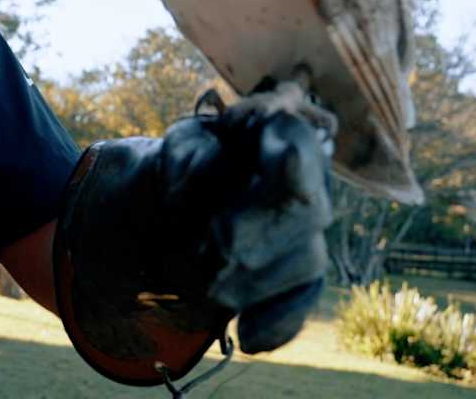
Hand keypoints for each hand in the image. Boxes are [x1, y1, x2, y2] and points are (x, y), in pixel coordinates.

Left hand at [54, 85, 332, 386]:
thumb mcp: (176, 150)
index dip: (291, 155)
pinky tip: (247, 336)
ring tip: (204, 282)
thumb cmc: (181, 170)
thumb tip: (212, 168)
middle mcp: (305, 187)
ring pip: (305, 262)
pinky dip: (274, 325)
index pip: (298, 141)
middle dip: (261, 230)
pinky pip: (298, 308)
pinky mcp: (295, 284)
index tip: (275, 163)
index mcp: (277, 138)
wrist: (167, 216)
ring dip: (251, 277)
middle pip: (307, 210)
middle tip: (219, 242)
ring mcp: (305, 238)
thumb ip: (193, 155)